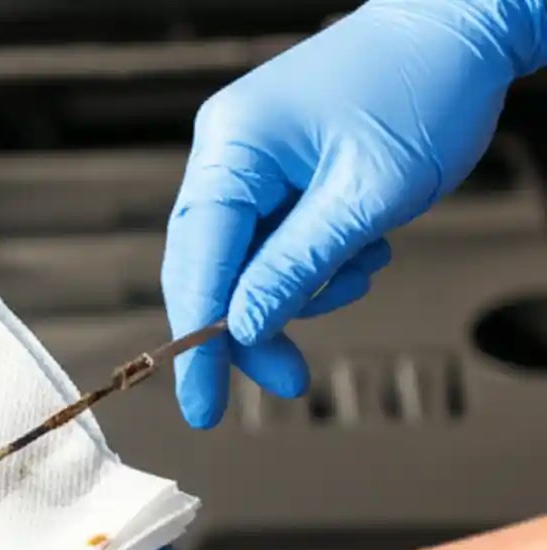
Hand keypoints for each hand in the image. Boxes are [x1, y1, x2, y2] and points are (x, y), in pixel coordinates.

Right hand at [162, 0, 546, 427]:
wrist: (463, 30)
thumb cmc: (421, 88)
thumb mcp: (363, 197)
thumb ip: (295, 268)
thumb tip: (243, 328)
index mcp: (232, 148)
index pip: (196, 261)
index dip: (197, 340)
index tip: (202, 401)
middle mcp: (228, 151)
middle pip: (212, 267)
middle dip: (253, 324)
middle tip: (289, 375)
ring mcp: (250, 159)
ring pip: (249, 261)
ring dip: (301, 288)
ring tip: (360, 270)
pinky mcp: (277, 168)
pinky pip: (277, 240)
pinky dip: (316, 262)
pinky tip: (359, 250)